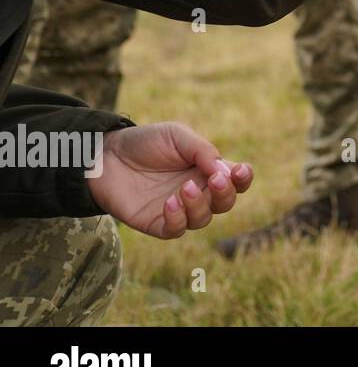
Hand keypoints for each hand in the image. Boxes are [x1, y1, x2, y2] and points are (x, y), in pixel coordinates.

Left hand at [87, 123, 253, 238]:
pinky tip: (170, 202)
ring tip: (183, 188)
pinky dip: (178, 218)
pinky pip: (177, 230)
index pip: (236, 180)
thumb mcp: (177, 135)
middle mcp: (197, 192)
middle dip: (226, 193)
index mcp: (207, 170)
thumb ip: (202, 150)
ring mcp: (178, 209)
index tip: (239, 170)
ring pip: (203, 218)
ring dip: (199, 205)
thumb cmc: (144, 143)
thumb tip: (223, 171)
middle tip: (216, 180)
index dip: (244, 178)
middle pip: (225, 202)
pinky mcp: (157, 223)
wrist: (105, 156)